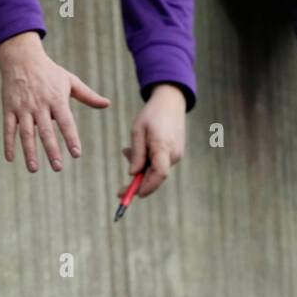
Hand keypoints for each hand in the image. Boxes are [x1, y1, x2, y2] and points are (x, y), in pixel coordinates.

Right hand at [0, 32, 109, 171]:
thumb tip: (107, 104)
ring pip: (26, 132)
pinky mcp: (9, 108)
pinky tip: (10, 158)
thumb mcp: (70, 81)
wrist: (21, 57)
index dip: (71, 138)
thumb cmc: (50, 72)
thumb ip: (88, 96)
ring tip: (34, 169)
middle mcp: (39, 105)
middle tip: (58, 168)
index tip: (76, 154)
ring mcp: (23, 107)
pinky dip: (8, 143)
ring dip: (29, 151)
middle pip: (46, 131)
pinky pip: (8, 128)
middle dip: (52, 150)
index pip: (66, 122)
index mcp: (56, 99)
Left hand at [119, 84, 186, 198]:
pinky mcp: (176, 154)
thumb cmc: (152, 114)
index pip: (159, 174)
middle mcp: (173, 154)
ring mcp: (176, 155)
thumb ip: (136, 153)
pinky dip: (147, 162)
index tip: (134, 194)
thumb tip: (132, 174)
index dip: (147, 187)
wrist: (171, 102)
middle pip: (156, 177)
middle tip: (119, 191)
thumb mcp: (137, 130)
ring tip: (126, 151)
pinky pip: (160, 164)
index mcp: (163, 146)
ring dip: (140, 168)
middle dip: (138, 184)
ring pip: (156, 170)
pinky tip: (138, 149)